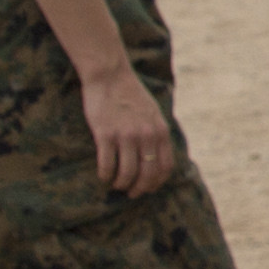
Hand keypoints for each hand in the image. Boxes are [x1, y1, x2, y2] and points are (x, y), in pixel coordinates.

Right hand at [76, 63, 181, 198]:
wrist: (110, 75)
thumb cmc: (130, 94)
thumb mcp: (153, 113)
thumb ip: (157, 133)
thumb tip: (157, 157)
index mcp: (160, 131)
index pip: (165, 167)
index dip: (156, 183)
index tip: (147, 188)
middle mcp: (146, 135)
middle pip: (147, 174)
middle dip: (139, 189)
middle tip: (130, 193)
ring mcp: (126, 135)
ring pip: (127, 173)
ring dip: (121, 184)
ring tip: (115, 184)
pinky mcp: (105, 134)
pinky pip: (107, 164)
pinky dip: (105, 175)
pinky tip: (103, 176)